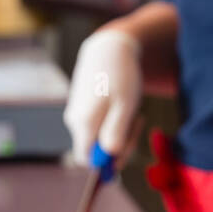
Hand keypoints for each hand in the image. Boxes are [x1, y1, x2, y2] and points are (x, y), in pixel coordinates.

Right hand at [63, 27, 142, 164]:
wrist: (109, 47)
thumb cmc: (121, 75)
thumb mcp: (125, 105)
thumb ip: (116, 130)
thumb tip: (109, 154)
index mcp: (83, 123)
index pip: (87, 161)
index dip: (106, 164)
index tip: (126, 151)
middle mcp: (74, 122)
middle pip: (94, 150)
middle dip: (117, 145)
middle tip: (137, 125)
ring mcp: (76, 114)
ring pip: (97, 137)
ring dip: (117, 131)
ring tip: (130, 110)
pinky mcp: (81, 108)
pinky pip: (97, 125)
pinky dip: (112, 121)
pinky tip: (121, 104)